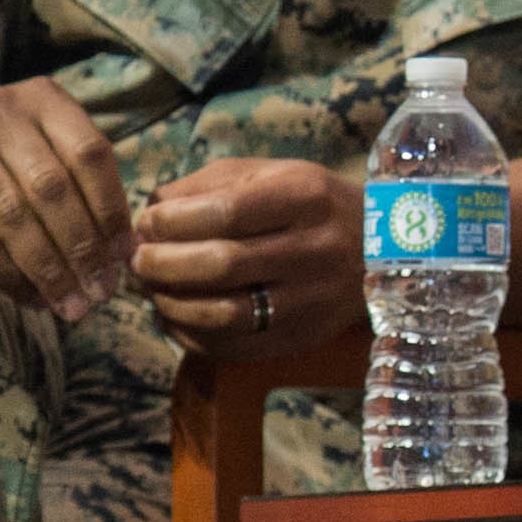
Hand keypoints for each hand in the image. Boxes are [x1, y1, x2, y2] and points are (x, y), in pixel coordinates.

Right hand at [0, 77, 132, 317]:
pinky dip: (10, 276)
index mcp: (44, 98)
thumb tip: (123, 253)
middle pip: (52, 189)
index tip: (125, 256)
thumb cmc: (3, 151)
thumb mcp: (44, 141)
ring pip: (14, 218)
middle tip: (102, 292)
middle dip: (82, 249)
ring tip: (71, 305)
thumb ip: (82, 181)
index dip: (112, 209)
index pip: (90, 153)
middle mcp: (1, 112)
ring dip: (49, 271)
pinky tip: (32, 298)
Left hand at [129, 158, 358, 358]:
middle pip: (222, 265)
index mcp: (304, 198)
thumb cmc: (311, 205)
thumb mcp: (272, 174)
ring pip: (225, 313)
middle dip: (163, 263)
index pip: (225, 212)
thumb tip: (151, 212)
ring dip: (172, 303)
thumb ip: (208, 185)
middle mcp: (314, 250)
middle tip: (138, 259)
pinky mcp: (302, 338)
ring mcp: (311, 301)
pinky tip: (175, 316)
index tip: (148, 223)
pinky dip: (191, 335)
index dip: (172, 221)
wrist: (383, 251)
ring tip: (152, 288)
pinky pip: (234, 347)